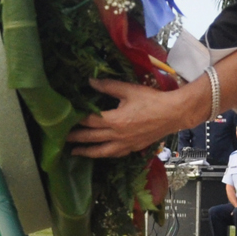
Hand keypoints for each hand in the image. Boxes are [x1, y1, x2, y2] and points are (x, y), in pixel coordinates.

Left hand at [69, 77, 192, 157]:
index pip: (89, 121)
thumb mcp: (129, 89)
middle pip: (92, 138)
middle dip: (76, 138)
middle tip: (62, 139)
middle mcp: (117, 136)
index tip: (66, 120)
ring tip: (76, 152)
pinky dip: (105, 154)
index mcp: (114, 120)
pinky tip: (101, 154)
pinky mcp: (134, 147)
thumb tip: (90, 81)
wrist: (174, 113)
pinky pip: (116, 154)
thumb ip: (108, 86)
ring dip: (87, 152)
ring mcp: (126, 144)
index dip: (76, 120)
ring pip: (102, 151)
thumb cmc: (152, 100)